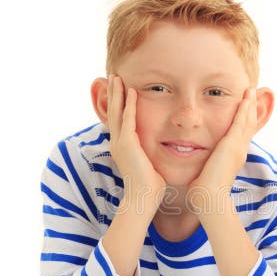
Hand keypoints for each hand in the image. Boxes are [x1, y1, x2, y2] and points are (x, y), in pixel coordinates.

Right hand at [107, 76, 165, 215]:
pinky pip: (128, 119)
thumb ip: (151, 153)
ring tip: (116, 77)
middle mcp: (118, 142)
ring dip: (117, 93)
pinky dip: (129, 104)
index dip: (119, 104)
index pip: (120, 120)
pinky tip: (132, 91)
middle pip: (113, 112)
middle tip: (113, 77)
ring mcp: (120, 142)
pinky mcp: (127, 144)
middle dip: (113, 94)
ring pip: (117, 112)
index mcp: (122, 147)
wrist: (143, 198)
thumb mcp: (149, 164)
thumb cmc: (150, 186)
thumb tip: (163, 149)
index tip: (121, 89)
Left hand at [188, 88, 257, 213]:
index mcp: (234, 157)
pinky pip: (241, 122)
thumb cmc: (204, 191)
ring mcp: (238, 147)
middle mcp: (240, 151)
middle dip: (250, 110)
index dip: (244, 121)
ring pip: (247, 121)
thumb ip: (205, 167)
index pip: (241, 135)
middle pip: (249, 125)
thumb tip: (198, 169)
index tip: (244, 109)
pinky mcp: (233, 144)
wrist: (209, 197)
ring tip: (251, 91)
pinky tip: (245, 98)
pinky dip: (244, 109)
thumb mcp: (207, 174)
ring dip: (249, 105)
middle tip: (252, 94)